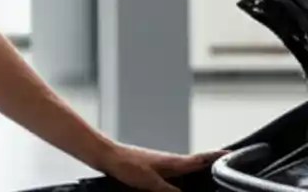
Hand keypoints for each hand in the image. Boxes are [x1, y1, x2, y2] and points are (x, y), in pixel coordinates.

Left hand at [95, 142, 227, 190]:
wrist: (106, 156)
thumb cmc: (126, 164)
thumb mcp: (151, 183)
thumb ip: (170, 191)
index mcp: (176, 162)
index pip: (205, 158)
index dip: (221, 156)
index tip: (236, 155)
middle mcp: (172, 162)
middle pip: (199, 165)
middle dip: (213, 168)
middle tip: (226, 172)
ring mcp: (163, 165)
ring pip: (187, 171)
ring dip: (197, 175)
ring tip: (209, 180)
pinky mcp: (154, 170)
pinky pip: (174, 176)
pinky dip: (183, 180)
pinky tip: (182, 185)